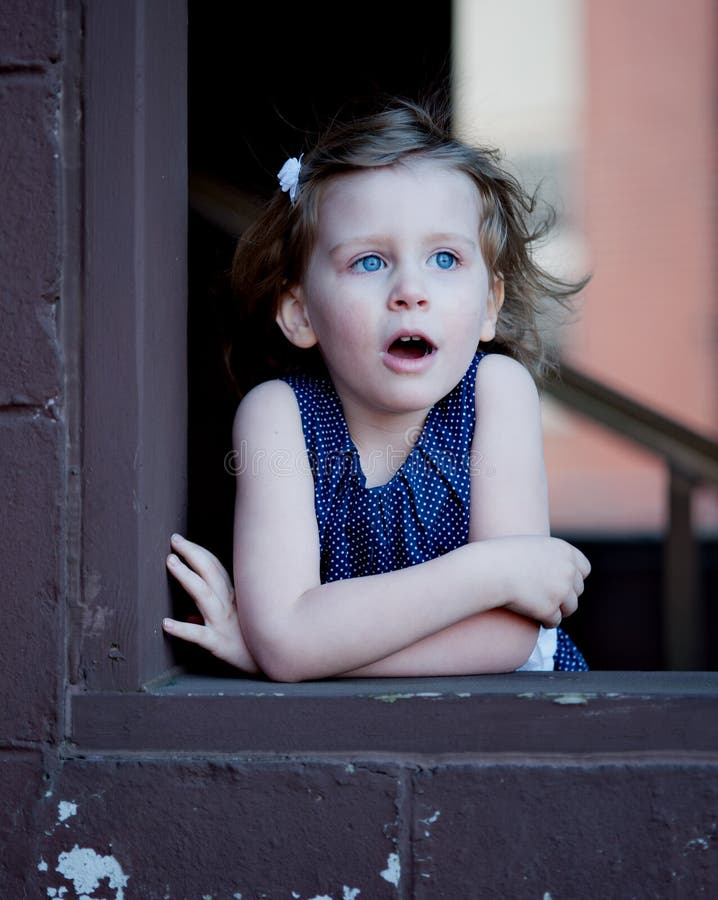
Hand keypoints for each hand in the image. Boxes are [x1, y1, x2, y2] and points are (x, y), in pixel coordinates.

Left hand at [163, 534, 259, 672]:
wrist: (274, 665)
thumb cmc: (255, 643)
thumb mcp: (238, 623)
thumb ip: (214, 616)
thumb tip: (190, 616)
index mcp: (234, 598)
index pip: (216, 568)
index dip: (199, 552)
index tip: (182, 541)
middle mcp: (229, 606)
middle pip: (210, 573)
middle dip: (192, 554)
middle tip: (174, 540)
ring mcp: (224, 624)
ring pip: (205, 595)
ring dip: (188, 577)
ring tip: (171, 563)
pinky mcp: (220, 645)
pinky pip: (200, 636)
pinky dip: (183, 629)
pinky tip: (166, 624)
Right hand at [485, 535, 590, 627]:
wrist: (489, 570)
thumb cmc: (503, 556)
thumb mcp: (533, 547)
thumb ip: (552, 558)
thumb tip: (564, 576)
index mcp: (565, 552)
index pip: (584, 569)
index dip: (574, 578)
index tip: (562, 583)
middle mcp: (568, 570)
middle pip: (577, 590)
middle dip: (564, 596)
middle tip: (545, 597)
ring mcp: (561, 590)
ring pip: (569, 608)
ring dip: (557, 610)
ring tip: (539, 608)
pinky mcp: (550, 609)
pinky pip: (554, 621)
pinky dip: (545, 620)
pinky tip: (533, 616)